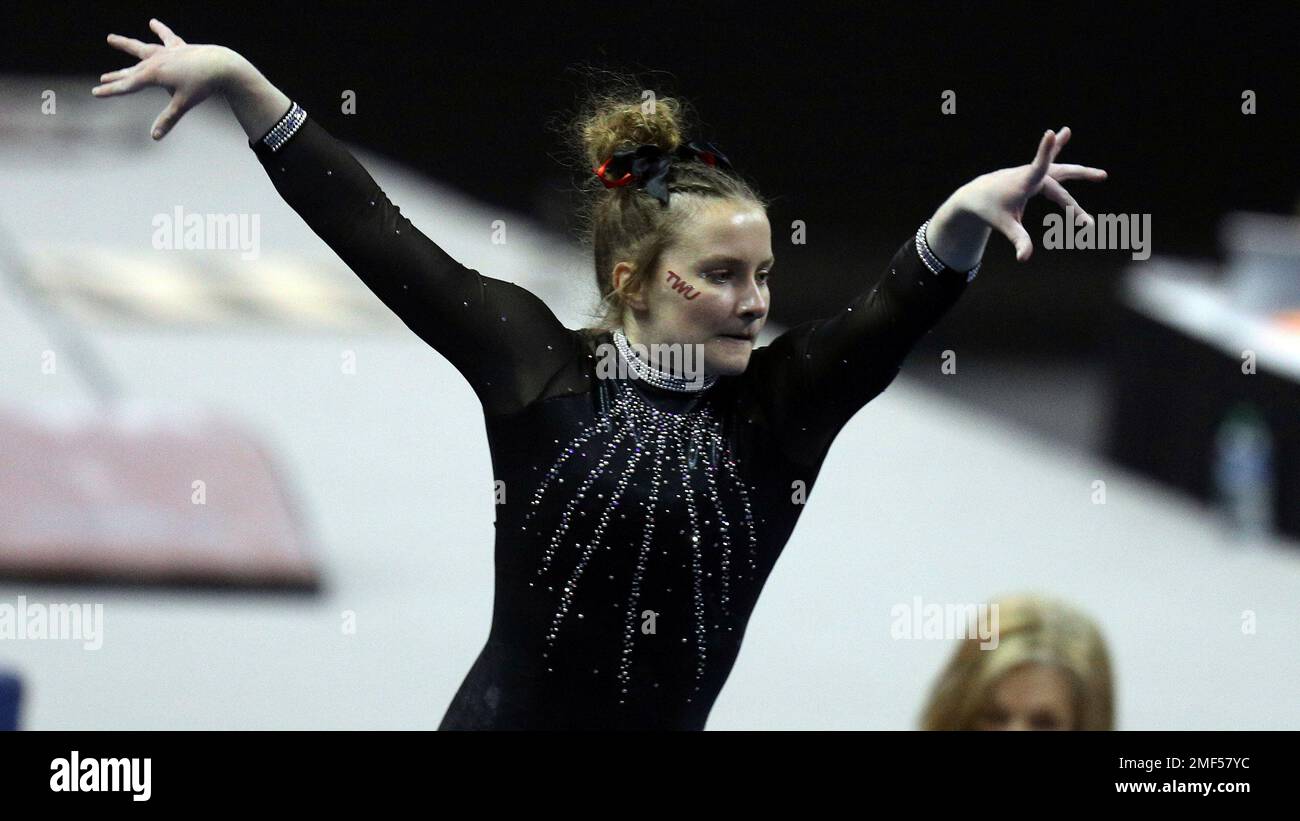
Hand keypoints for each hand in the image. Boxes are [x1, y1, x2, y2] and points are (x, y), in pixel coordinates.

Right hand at [92, 18, 236, 140]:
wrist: (221, 65)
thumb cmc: (202, 86)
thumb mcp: (183, 104)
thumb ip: (168, 119)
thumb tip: (155, 137)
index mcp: (153, 74)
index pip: (127, 86)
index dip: (111, 91)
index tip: (95, 93)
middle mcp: (156, 61)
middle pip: (131, 70)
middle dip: (116, 77)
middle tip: (102, 80)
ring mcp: (166, 52)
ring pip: (142, 48)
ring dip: (127, 45)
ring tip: (111, 39)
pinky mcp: (179, 47)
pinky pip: (167, 37)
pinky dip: (160, 30)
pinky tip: (153, 22)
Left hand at [953, 127, 1106, 261]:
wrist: (976, 196)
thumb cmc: (990, 210)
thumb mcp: (1004, 225)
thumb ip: (1018, 239)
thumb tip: (1024, 258)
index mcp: (1024, 182)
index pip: (1039, 167)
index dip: (1045, 152)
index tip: (1050, 132)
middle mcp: (1031, 174)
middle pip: (1060, 182)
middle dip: (1077, 196)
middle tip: (1100, 191)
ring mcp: (1033, 173)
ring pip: (1060, 173)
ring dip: (1080, 174)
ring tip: (1101, 175)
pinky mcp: (1033, 175)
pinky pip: (1050, 163)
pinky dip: (1057, 149)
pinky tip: (1065, 133)